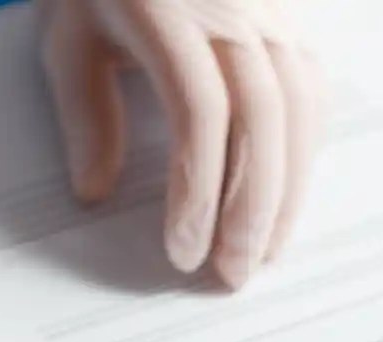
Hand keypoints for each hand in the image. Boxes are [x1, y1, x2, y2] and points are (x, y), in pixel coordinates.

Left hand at [38, 0, 322, 287]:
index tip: (181, 249)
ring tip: (262, 253)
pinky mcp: (294, 20)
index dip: (196, 190)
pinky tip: (285, 198)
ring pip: (299, 110)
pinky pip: (313, 92)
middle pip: (262, 119)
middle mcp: (236, 12)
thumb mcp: (69, 42)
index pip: (199, 114)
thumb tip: (95, 194)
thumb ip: (85, 116)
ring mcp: (274, 12)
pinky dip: (304, 153)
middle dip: (250, 208)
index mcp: (170, 15)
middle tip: (229, 274)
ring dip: (287, 191)